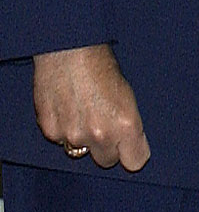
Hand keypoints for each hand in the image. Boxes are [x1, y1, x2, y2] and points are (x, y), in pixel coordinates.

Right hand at [33, 43, 149, 170]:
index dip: (132, 153)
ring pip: (81, 152)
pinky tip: (65, 107)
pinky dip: (62, 128)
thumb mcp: (128, 95)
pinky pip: (60, 139)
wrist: (69, 50)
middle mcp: (100, 134)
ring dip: (82, 138)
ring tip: (82, 111)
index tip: (130, 147)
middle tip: (103, 125)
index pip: (135, 162)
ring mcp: (73, 134)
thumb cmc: (102, 66)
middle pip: (107, 161)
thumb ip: (128, 124)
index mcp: (126, 125)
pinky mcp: (50, 130)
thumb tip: (129, 142)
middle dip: (106, 147)